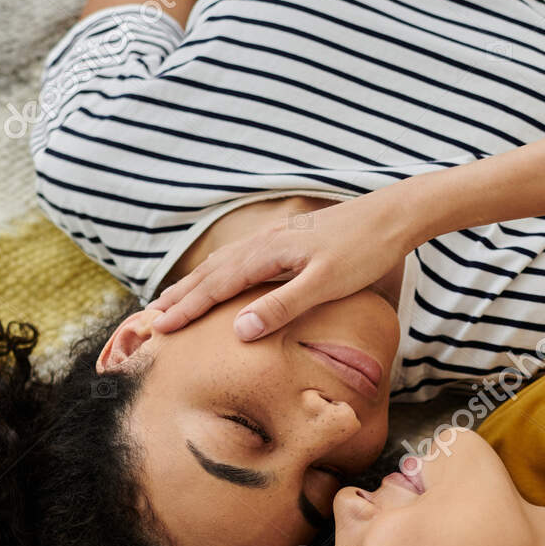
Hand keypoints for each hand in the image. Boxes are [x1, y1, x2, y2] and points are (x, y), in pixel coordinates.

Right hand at [149, 186, 415, 338]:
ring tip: (174, 299)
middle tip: (151, 319)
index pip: (216, 286)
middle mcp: (266, 242)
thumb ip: (282, 306)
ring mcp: (276, 238)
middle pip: (212, 272)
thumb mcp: (325, 284)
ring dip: (197, 283)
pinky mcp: (290, 239)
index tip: (159, 328)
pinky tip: (222, 277)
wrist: (393, 216)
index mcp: (269, 254)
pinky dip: (220, 271)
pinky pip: (242, 258)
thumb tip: (238, 330)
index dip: (186, 309)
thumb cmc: (364, 251)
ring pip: (225, 263)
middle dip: (180, 296)